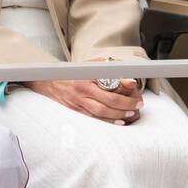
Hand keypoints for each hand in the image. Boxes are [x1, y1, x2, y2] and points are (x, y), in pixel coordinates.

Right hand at [26, 77, 142, 123]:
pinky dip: (108, 122)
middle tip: (138, 105)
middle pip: (107, 102)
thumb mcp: (87, 65)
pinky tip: (119, 122)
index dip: (122, 86)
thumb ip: (106, 67)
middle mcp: (81, 91)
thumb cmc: (72, 73)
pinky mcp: (76, 112)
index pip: (107, 82)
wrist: (49, 82)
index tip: (134, 86)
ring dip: (119, 115)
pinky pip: (95, 119)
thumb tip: (125, 73)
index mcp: (85, 77)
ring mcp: (78, 103)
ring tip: (131, 114)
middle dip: (125, 105)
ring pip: (101, 113)